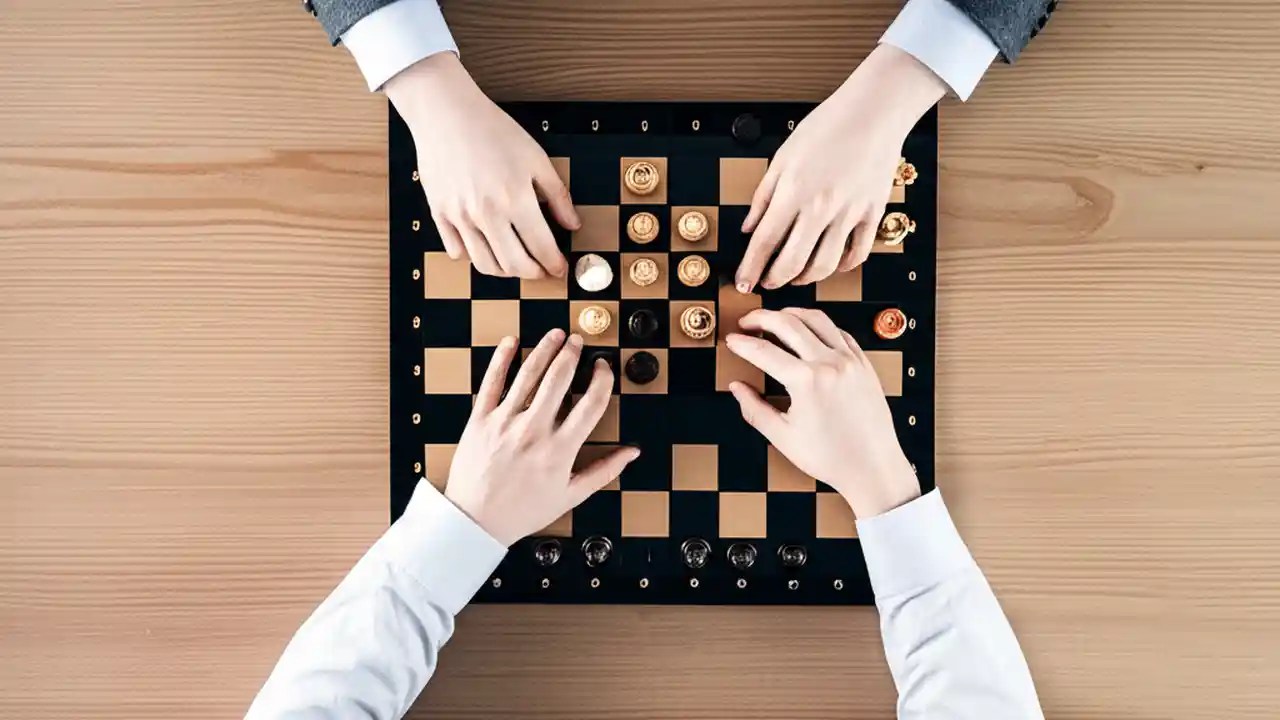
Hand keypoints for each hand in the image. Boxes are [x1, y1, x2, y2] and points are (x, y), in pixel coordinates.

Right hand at [386, 53, 577, 278]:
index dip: (554, 263)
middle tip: (541, 269)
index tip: (559, 267)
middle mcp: (487, 213)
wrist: (446, 113)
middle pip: (514, 264)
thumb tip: (572, 224)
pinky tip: (485, 247)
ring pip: (485, 265)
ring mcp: (460, 217)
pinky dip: (473, 256)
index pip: (541, 247)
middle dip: (533, 273)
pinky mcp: (439, 214)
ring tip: (515, 263)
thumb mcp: (536, 158)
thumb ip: (557, 195)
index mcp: (515, 199)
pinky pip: (457, 251)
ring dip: (505, 271)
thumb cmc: (492, 130)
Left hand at [444, 329, 639, 544]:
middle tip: (578, 341)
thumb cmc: (522, 512)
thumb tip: (631, 453)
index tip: (603, 368)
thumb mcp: (570, 495)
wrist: (475, 521)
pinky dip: (502, 359)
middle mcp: (533, 431)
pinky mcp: (480, 420)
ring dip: (545, 349)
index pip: (591, 403)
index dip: (602, 379)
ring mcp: (505, 423)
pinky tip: (512, 342)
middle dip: (572, 354)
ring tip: (556, 334)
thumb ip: (604, 470)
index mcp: (559, 450)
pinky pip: (491, 382)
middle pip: (559, 379)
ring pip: (528, 374)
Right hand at [724, 308, 919, 518]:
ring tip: (775, 318)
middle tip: (746, 322)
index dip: (742, 343)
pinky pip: (839, 332)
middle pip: (788, 323)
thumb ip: (754, 408)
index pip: (763, 351)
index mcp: (807, 381)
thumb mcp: (783, 437)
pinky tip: (808, 331)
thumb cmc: (831, 458)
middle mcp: (830, 364)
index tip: (731, 340)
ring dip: (791, 313)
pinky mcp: (864, 364)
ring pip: (816, 319)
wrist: (873, 468)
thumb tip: (737, 387)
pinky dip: (820, 326)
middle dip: (761, 317)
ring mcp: (850, 361)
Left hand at [735, 45, 944, 290]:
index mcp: (794, 192)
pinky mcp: (872, 214)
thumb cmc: (827, 127)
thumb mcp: (783, 158)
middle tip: (767, 283)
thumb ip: (764, 196)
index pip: (764, 242)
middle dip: (774, 280)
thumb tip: (749, 227)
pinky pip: (858, 253)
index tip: (742, 282)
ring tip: (796, 277)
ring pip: (825, 265)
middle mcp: (821, 207)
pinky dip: (844, 267)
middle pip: (792, 262)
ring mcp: (849, 213)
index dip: (750, 268)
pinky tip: (833, 265)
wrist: (873, 112)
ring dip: (806, 278)